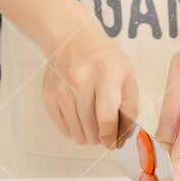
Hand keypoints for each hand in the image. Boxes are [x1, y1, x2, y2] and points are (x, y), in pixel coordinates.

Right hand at [42, 18, 138, 149]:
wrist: (72, 37)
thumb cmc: (104, 58)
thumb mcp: (126, 75)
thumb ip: (130, 107)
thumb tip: (123, 137)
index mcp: (106, 73)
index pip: (106, 118)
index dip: (111, 137)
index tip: (113, 143)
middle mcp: (81, 80)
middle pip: (91, 129)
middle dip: (100, 137)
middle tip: (103, 131)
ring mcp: (62, 88)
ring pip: (76, 133)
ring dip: (86, 136)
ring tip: (92, 124)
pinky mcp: (49, 95)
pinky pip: (62, 127)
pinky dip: (73, 129)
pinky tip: (79, 117)